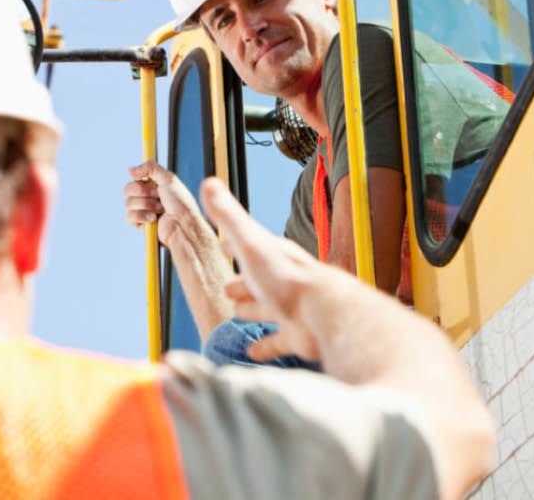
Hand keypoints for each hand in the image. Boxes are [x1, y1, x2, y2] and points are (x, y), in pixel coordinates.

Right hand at [124, 161, 205, 248]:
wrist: (184, 224)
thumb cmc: (180, 202)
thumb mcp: (168, 179)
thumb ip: (150, 168)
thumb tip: (129, 169)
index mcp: (152, 185)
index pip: (134, 177)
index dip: (141, 180)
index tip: (151, 182)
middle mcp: (146, 197)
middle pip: (127, 189)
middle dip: (143, 192)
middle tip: (158, 196)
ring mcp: (142, 210)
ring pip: (128, 202)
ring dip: (146, 205)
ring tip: (160, 210)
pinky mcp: (140, 224)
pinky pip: (129, 216)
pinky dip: (142, 216)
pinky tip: (154, 219)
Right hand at [199, 177, 322, 361]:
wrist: (324, 315)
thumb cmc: (285, 277)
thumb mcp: (250, 242)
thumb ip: (229, 216)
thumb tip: (208, 182)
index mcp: (272, 255)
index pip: (251, 245)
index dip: (235, 244)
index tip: (223, 244)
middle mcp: (283, 281)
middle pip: (258, 279)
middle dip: (242, 282)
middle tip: (227, 286)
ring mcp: (292, 309)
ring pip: (267, 308)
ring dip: (252, 310)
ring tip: (235, 313)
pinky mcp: (297, 336)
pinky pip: (277, 340)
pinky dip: (264, 345)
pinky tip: (251, 350)